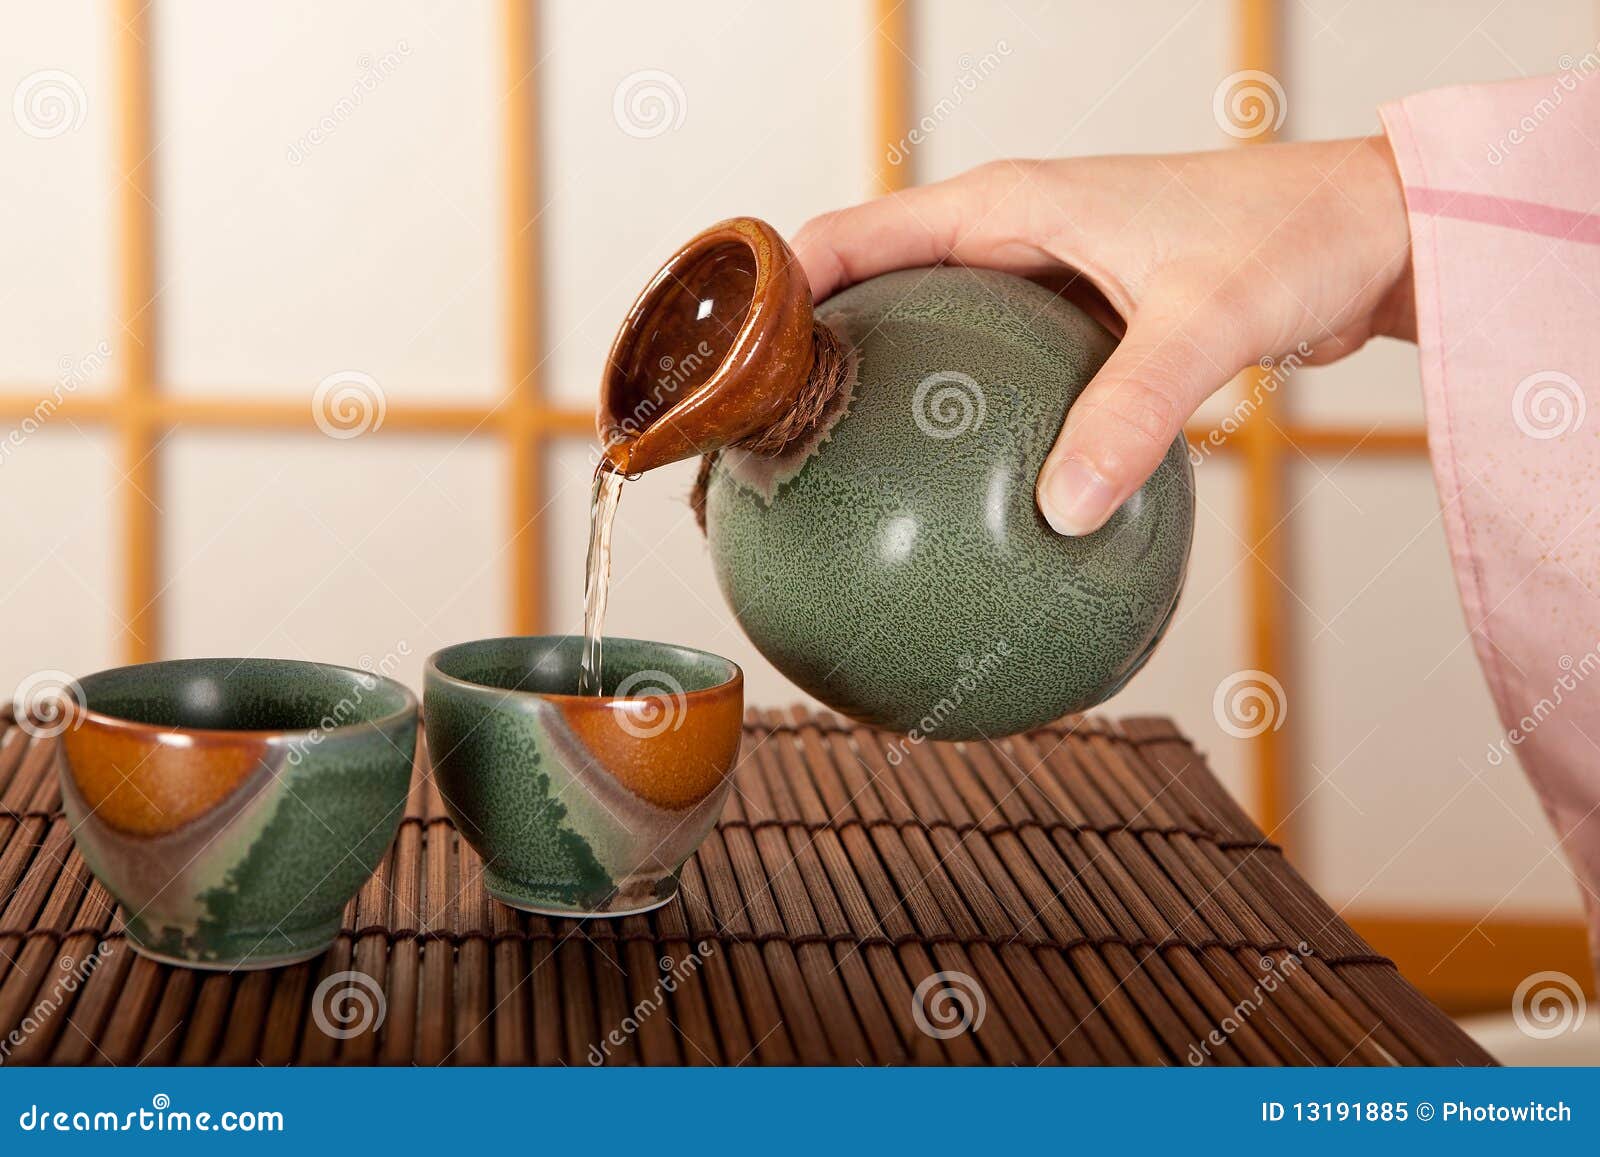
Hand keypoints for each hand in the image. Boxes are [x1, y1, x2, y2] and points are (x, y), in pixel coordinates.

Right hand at [790, 137, 1414, 534]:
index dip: (774, 295)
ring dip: (883, 399)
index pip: (852, 237)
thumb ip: (1129, 413)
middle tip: (771, 452)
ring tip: (838, 487)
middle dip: (812, 361)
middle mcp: (1010, 237)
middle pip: (871, 292)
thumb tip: (1057, 515)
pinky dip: (961, 425)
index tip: (729, 376)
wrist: (1370, 232)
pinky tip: (957, 502)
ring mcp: (1041, 283)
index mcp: (1008, 206)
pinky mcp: (1078, 327)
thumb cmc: (1290, 241)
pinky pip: (993, 379)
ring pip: (930, 340)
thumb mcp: (1203, 325)